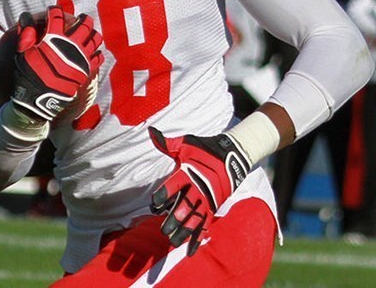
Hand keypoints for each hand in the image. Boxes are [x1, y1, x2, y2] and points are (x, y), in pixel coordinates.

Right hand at [10, 7, 103, 122]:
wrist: (38, 100)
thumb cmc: (28, 75)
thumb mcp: (22, 53)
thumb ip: (26, 34)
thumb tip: (26, 18)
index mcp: (53, 38)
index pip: (57, 17)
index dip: (55, 10)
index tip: (53, 10)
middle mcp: (70, 45)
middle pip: (83, 24)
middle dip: (82, 18)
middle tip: (80, 17)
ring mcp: (81, 58)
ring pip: (95, 38)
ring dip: (93, 32)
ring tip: (90, 31)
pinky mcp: (86, 70)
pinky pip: (98, 57)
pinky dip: (97, 51)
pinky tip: (93, 51)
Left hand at [148, 127, 250, 254]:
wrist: (231, 155)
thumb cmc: (203, 149)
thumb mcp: (185, 144)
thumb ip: (167, 143)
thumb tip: (150, 132)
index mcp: (188, 173)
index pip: (173, 186)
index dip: (163, 195)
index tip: (154, 204)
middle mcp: (198, 188)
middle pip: (185, 207)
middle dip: (174, 219)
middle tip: (164, 230)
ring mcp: (207, 200)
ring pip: (194, 219)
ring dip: (184, 231)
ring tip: (173, 241)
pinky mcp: (213, 207)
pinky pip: (205, 225)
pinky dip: (197, 238)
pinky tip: (189, 251)